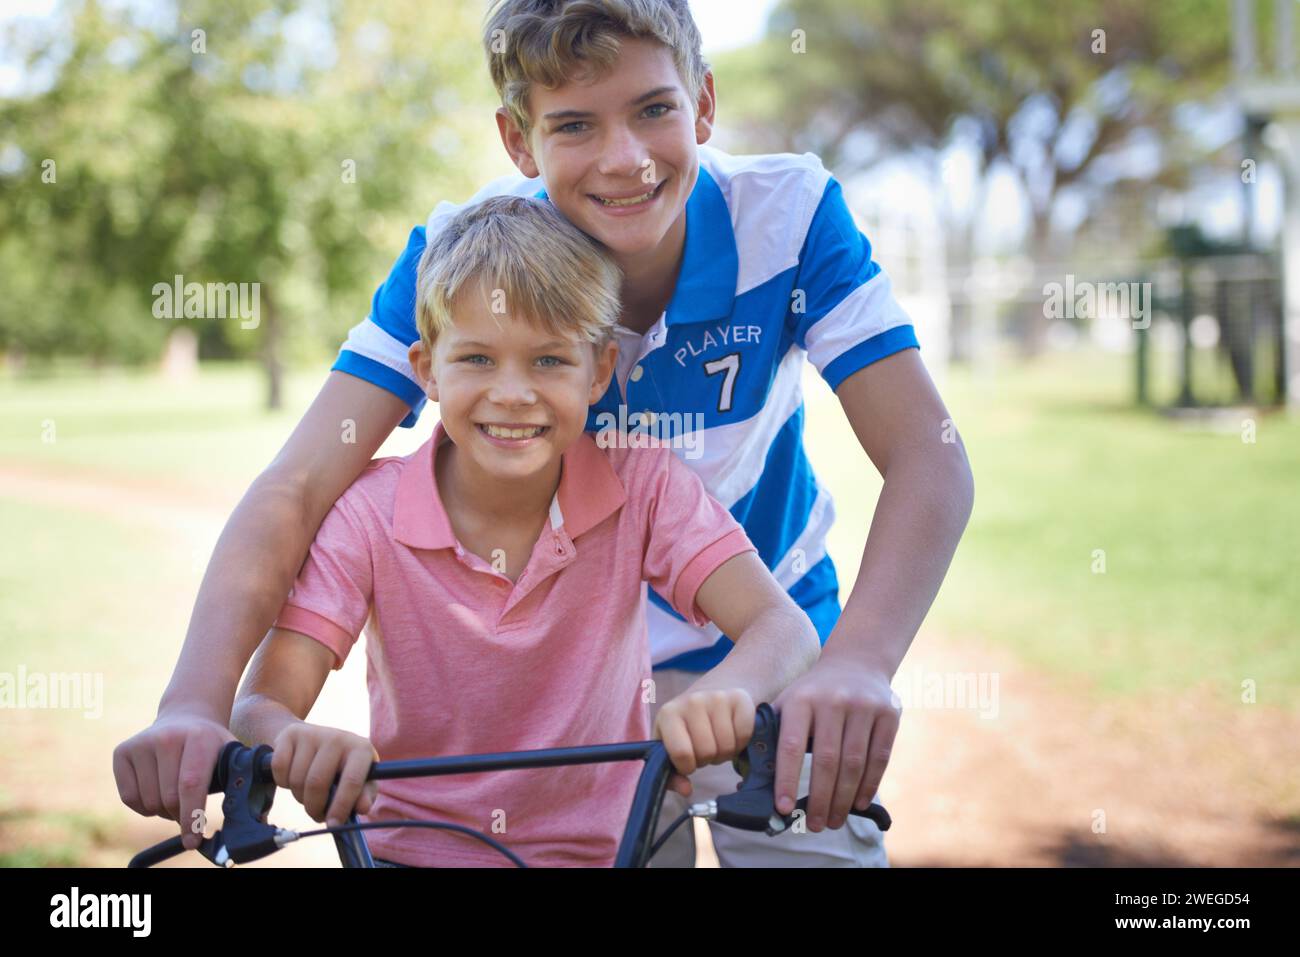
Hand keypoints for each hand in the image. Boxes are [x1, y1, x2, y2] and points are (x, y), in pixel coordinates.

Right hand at [112, 711, 235, 849]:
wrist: (186, 716)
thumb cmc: (213, 746)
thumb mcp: (232, 754)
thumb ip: (245, 783)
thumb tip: (258, 821)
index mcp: (199, 737)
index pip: (191, 786)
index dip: (192, 817)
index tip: (193, 841)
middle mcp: (167, 737)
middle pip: (169, 798)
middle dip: (180, 816)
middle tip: (190, 811)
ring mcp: (141, 743)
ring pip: (148, 802)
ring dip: (163, 811)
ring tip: (176, 795)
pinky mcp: (122, 751)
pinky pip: (129, 798)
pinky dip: (143, 806)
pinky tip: (157, 789)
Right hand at [271, 723, 378, 827]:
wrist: (317, 738)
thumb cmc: (343, 766)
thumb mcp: (361, 779)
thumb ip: (364, 795)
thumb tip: (362, 807)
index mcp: (360, 749)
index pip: (351, 781)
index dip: (340, 806)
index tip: (333, 824)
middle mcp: (338, 737)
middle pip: (317, 782)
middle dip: (314, 807)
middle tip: (317, 814)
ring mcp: (313, 733)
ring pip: (296, 779)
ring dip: (299, 797)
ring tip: (308, 794)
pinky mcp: (291, 733)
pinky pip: (279, 768)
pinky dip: (282, 782)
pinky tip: (293, 777)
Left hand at [652, 688, 754, 798]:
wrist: (716, 688)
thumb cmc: (690, 725)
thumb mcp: (671, 745)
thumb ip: (671, 775)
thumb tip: (686, 790)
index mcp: (669, 714)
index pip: (681, 753)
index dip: (687, 766)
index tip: (689, 761)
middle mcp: (692, 702)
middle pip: (706, 751)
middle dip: (708, 759)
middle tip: (707, 749)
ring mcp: (717, 698)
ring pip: (727, 746)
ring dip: (725, 752)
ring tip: (718, 741)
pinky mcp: (739, 698)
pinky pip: (745, 734)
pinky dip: (741, 742)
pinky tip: (733, 733)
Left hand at [771, 656, 899, 830]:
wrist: (857, 660)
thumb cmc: (814, 693)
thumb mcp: (788, 702)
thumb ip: (769, 735)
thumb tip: (747, 779)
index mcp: (800, 699)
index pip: (791, 745)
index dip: (787, 779)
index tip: (784, 808)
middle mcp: (832, 701)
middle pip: (827, 760)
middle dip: (820, 799)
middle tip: (814, 825)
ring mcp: (863, 706)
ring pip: (854, 763)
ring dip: (843, 799)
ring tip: (834, 821)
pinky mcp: (888, 714)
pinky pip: (879, 758)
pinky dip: (868, 785)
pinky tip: (858, 803)